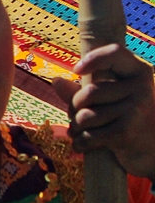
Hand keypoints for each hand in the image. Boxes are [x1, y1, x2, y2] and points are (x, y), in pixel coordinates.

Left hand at [52, 45, 154, 177]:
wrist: (153, 149)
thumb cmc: (126, 118)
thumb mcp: (111, 98)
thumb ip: (83, 89)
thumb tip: (56, 81)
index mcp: (139, 72)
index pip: (115, 52)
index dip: (93, 58)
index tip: (76, 70)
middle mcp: (140, 89)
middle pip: (88, 92)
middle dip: (74, 107)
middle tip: (76, 116)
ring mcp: (135, 111)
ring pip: (84, 116)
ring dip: (76, 128)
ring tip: (81, 130)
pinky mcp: (126, 133)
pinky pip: (88, 136)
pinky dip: (80, 143)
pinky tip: (81, 144)